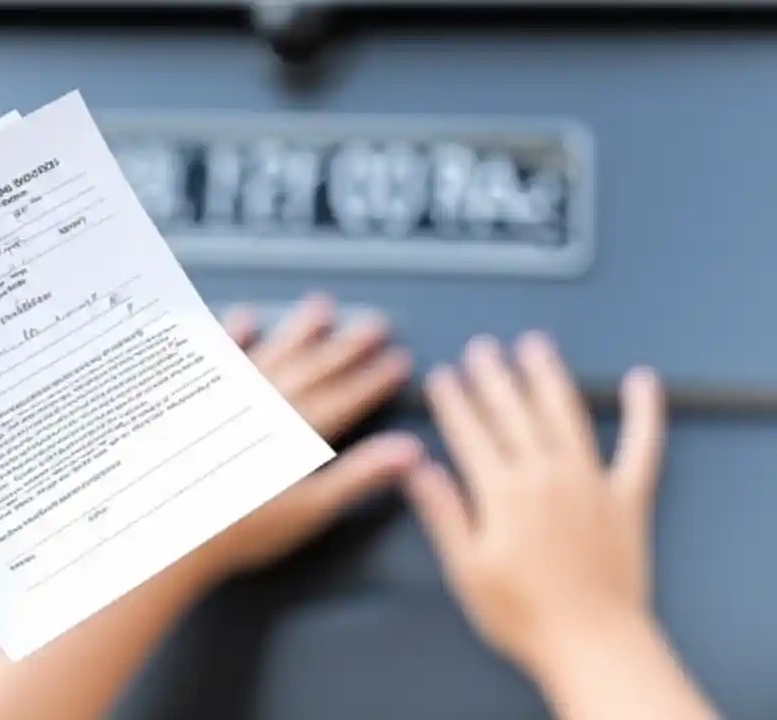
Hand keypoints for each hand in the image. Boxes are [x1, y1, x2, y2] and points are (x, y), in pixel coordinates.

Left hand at [202, 294, 422, 576]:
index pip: (348, 397)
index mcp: (298, 431)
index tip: (399, 360)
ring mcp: (228, 393)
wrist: (165, 526)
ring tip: (320, 306)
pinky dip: (233, 335)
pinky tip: (245, 319)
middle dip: (348, 344)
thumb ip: (361, 476)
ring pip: (272, 350)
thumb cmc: (237, 528)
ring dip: (299, 329)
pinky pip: (216, 354)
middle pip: (315, 365)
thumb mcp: (310, 510)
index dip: (376, 378)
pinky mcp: (194, 396)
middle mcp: (266, 402)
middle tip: (375, 322)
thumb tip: (408, 451)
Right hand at [406, 332, 664, 677]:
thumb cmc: (526, 616)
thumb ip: (442, 511)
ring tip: (534, 346)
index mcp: (503, 492)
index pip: (470, 432)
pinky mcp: (626, 498)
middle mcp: (547, 476)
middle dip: (493, 376)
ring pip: (564, 414)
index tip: (442, 376)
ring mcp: (590, 482)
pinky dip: (645, 412)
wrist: (593, 645)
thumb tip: (416, 466)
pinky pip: (641, 446)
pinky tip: (642, 384)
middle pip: (514, 412)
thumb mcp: (466, 568)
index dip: (453, 401)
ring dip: (547, 376)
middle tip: (481, 348)